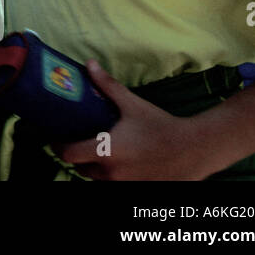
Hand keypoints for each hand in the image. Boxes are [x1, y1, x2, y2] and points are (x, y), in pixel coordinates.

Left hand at [53, 60, 210, 179]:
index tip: (59, 137)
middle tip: (80, 141)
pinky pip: (116, 185)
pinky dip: (113, 176)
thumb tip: (89, 63)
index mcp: (106, 152)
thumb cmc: (161, 126)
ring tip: (99, 151)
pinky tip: (120, 162)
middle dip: (78, 157)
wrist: (195, 149)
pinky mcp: (138, 190)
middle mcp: (112, 173)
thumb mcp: (132, 104)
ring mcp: (125, 185)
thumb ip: (107, 86)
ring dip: (95, 168)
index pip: (68, 155)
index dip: (59, 146)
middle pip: (80, 169)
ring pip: (98, 180)